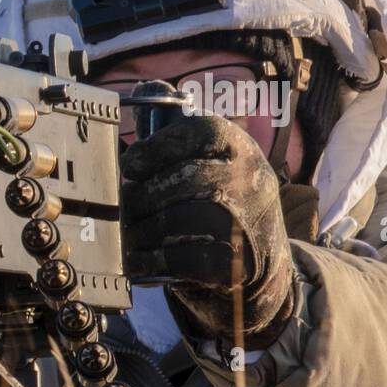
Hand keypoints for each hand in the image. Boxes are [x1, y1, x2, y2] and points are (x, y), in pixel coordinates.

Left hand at [121, 115, 296, 348]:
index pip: (202, 132)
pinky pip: (184, 258)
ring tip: (128, 234)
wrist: (262, 268)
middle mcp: (252, 181)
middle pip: (187, 177)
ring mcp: (249, 224)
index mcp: (242, 150)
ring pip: (183, 218)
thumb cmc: (220, 210)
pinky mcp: (239, 265)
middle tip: (125, 207)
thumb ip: (177, 148)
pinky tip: (136, 260)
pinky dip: (151, 259)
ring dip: (143, 229)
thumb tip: (136, 118)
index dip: (157, 147)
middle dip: (145, 194)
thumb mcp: (214, 169)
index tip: (129, 164)